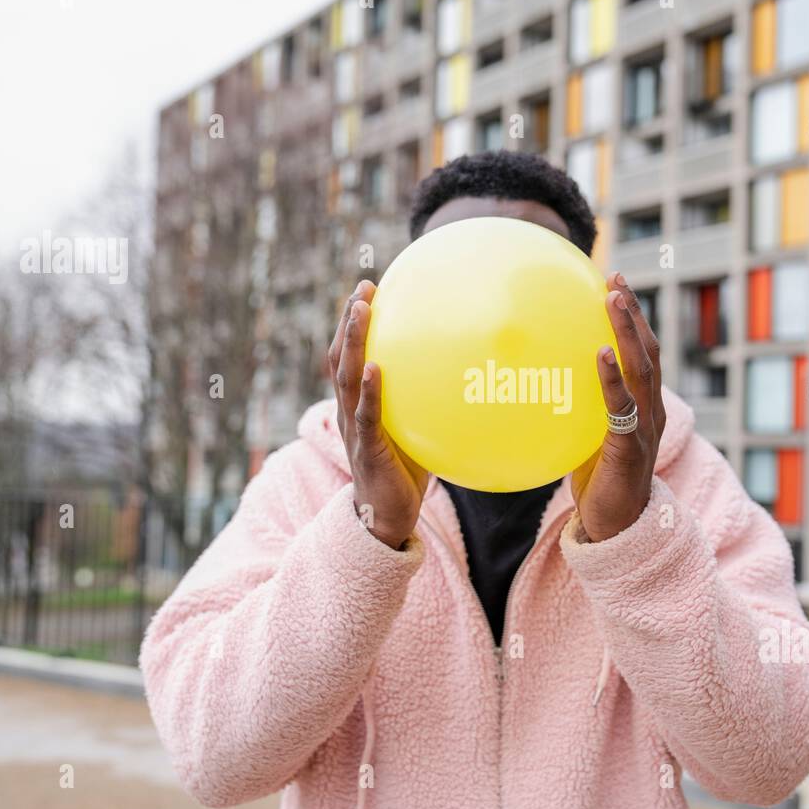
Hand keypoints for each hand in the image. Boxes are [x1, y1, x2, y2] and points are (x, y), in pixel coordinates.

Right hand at [329, 280, 428, 548]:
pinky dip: (370, 390)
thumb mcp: (417, 433)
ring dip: (352, 342)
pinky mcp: (367, 450)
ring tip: (361, 311)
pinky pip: (367, 416)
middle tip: (363, 289)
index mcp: (359, 407)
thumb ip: (428, 406)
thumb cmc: (404, 476)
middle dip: (350, 322)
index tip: (367, 292)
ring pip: (347, 378)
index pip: (351, 358)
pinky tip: (376, 367)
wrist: (385, 520)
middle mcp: (350, 413)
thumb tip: (466, 377)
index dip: (354, 326)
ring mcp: (355, 430)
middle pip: (342, 358)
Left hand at [570, 272, 665, 541]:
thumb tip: (541, 383)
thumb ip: (578, 411)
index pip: (641, 354)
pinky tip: (601, 353)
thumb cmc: (598, 485)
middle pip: (647, 351)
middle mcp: (650, 410)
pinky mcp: (631, 447)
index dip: (632, 319)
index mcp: (642, 407)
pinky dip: (613, 378)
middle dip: (633, 313)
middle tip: (616, 279)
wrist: (617, 530)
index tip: (615, 284)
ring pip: (641, 369)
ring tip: (614, 299)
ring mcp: (644, 427)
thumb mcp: (586, 439)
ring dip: (628, 331)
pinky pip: (622, 406)